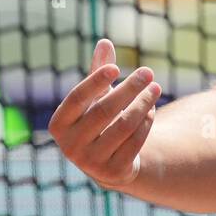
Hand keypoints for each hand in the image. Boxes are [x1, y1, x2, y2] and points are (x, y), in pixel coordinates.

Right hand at [47, 39, 161, 188]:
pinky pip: (134, 142)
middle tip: (148, 72)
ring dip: (143, 103)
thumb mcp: (96, 97)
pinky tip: (152, 109)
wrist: (107, 162)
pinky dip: (146, 123)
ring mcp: (90, 162)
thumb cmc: (99, 119)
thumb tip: (105, 42)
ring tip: (156, 87)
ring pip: (123, 126)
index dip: (95, 81)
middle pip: (104, 110)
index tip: (116, 66)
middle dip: (130, 89)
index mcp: (59, 124)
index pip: (76, 98)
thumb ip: (98, 73)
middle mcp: (70, 146)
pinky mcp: (112, 173)